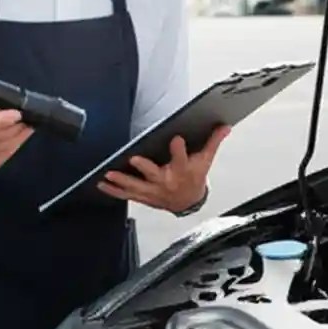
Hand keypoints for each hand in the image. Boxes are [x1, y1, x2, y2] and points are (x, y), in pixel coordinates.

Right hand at [0, 100, 33, 172]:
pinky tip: (19, 137)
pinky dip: (15, 145)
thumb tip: (8, 108)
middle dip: (15, 128)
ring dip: (18, 136)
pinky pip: (5, 156)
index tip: (17, 115)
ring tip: (26, 126)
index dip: (2, 120)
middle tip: (26, 119)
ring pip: (3, 148)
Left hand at [97, 125, 230, 213]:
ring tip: (109, 174)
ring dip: (122, 181)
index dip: (180, 150)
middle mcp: (167, 182)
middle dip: (145, 168)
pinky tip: (102, 184)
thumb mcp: (205, 160)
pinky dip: (114, 191)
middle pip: (155, 175)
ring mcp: (154, 191)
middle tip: (134, 159)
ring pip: (137, 187)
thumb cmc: (195, 178)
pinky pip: (127, 195)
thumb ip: (213, 141)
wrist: (189, 202)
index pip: (182, 159)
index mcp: (183, 171)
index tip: (177, 139)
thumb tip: (225, 126)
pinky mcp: (144, 196)